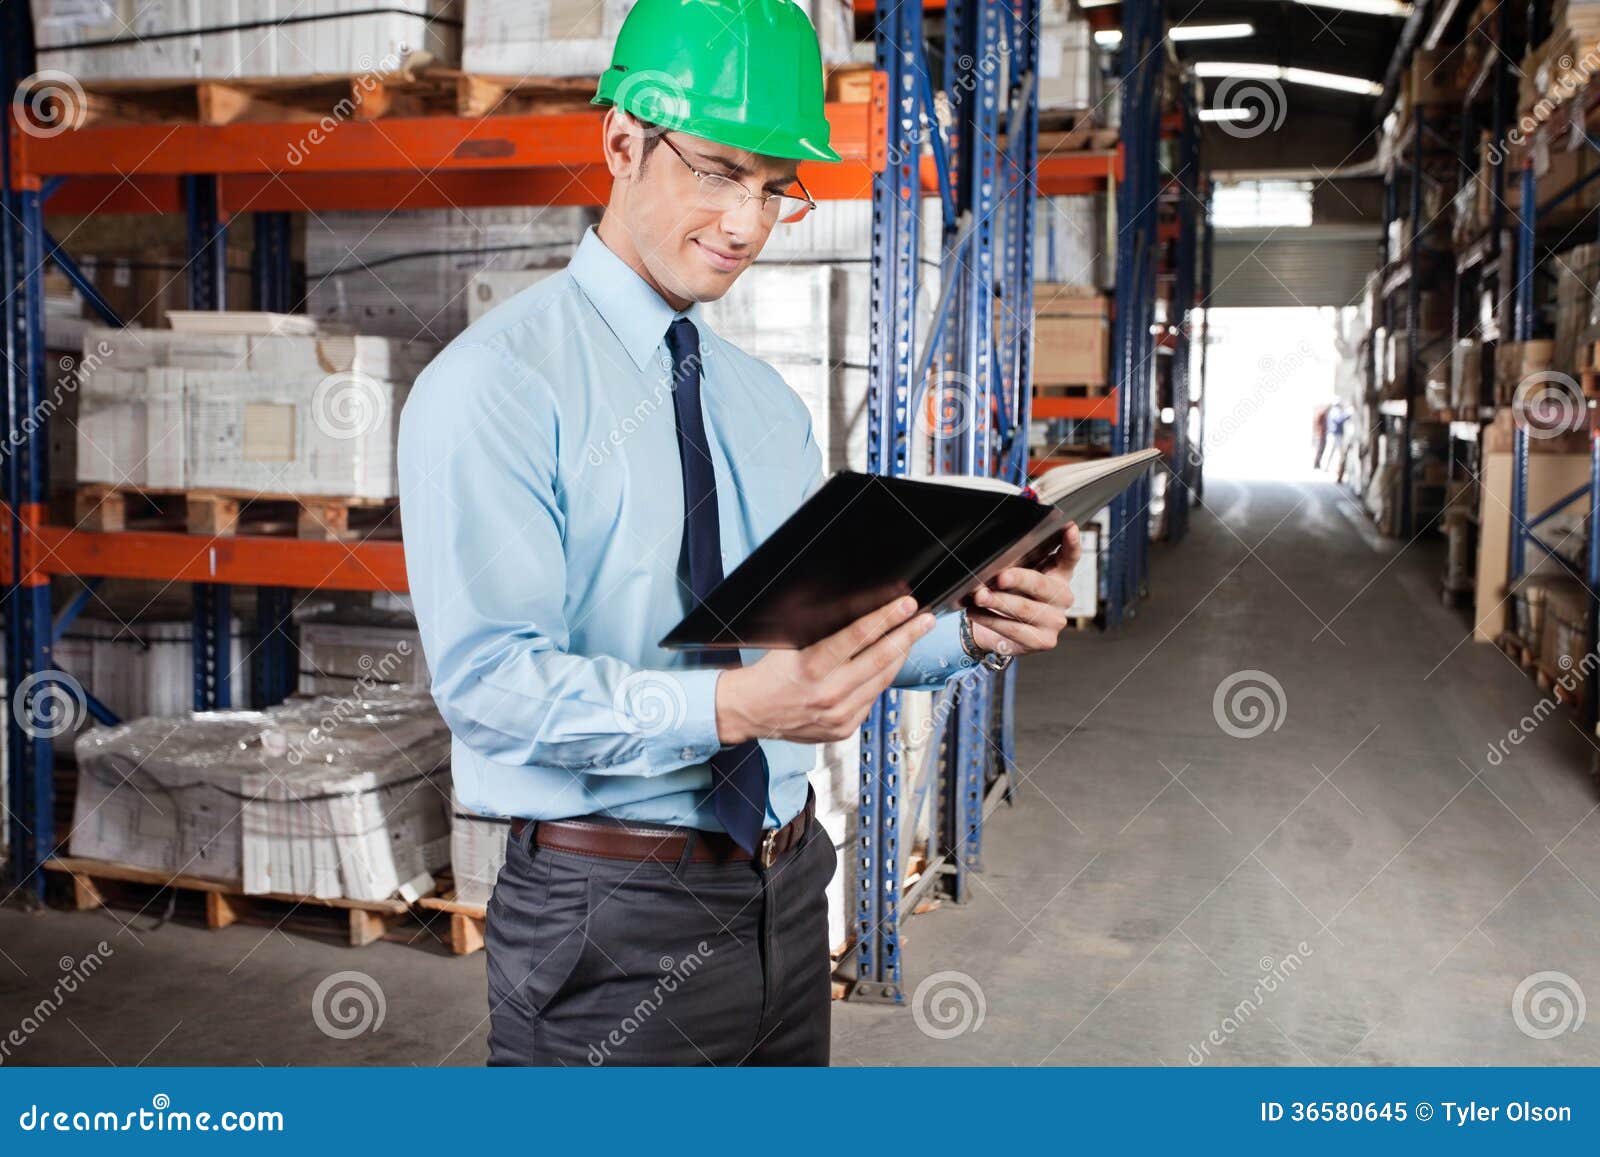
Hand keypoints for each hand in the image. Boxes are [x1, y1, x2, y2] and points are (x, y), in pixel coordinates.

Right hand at [716, 596, 935, 743]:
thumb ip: (822, 631)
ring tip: (912, 637)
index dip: (886, 618)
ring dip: (899, 657)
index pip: (858, 637)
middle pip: (879, 660)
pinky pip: (871, 700)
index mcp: (812, 668)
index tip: (906, 605)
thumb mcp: (789, 644)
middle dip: (907, 635)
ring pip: (882, 681)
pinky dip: (879, 681)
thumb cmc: (770, 673)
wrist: (751, 712)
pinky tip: (886, 666)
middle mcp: (829, 694)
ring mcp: (839, 716)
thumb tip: (857, 608)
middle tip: (925, 619)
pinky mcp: (843, 730)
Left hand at [968, 523, 1081, 657]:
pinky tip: (976, 612)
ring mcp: (1056, 620)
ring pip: (1024, 609)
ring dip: (998, 602)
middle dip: (1018, 579)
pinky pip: (1014, 630)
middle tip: (1000, 577)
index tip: (1069, 527)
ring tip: (979, 596)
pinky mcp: (1044, 641)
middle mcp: (1063, 597)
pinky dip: (991, 620)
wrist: (1001, 631)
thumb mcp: (1016, 572)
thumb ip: (1014, 559)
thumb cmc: (1011, 594)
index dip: (1072, 542)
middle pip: (1041, 585)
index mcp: (1060, 574)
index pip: (1070, 556)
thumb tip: (997, 549)